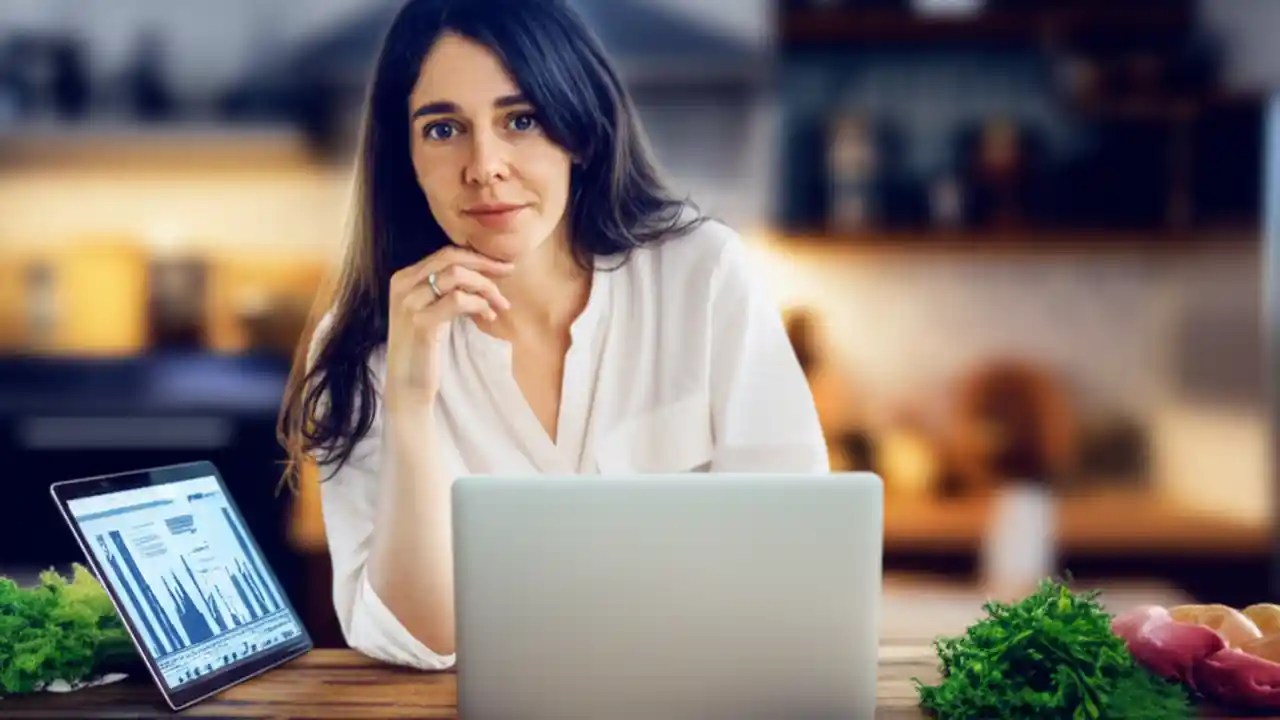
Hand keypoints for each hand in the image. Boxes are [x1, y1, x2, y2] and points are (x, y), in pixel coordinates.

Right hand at [384, 246, 512, 414]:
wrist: (407, 386)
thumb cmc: (424, 350)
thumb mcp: (430, 312)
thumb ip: (445, 290)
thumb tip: (481, 274)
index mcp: (403, 279)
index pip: (445, 254)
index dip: (476, 257)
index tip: (500, 266)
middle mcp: (403, 286)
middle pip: (451, 258)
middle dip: (484, 265)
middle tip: (508, 273)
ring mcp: (410, 303)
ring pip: (458, 276)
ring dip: (485, 287)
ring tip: (499, 304)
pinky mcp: (422, 323)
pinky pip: (460, 301)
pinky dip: (480, 304)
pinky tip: (488, 316)